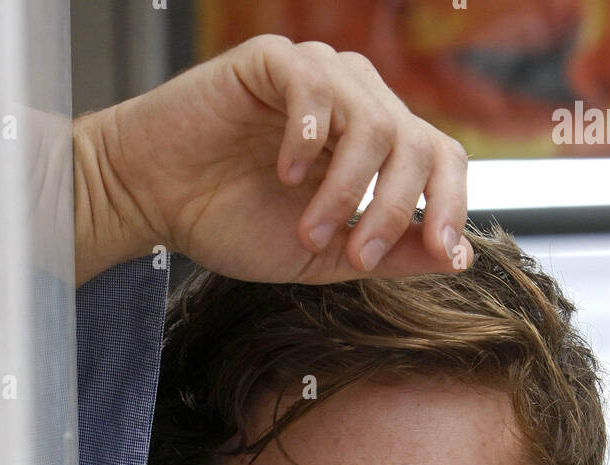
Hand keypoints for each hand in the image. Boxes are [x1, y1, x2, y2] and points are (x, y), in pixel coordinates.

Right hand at [74, 33, 471, 285]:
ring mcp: (318, 78)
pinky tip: (286, 173)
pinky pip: (317, 86)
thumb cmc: (230, 222)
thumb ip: (390, 254)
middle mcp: (357, 103)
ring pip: (374, 121)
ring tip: (307, 230)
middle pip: (416, 143)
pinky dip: (310, 136)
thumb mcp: (324, 257)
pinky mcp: (273, 62)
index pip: (441, 158)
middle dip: (395, 209)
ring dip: (346, 189)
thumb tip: (455, 259)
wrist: (154, 199)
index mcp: (376, 147)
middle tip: (356, 257)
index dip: (453, 205)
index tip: (446, 255)